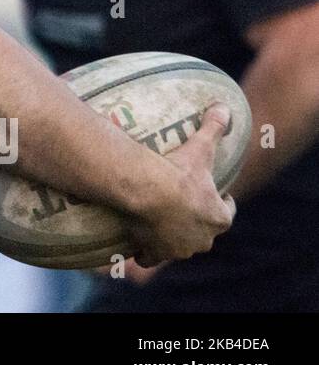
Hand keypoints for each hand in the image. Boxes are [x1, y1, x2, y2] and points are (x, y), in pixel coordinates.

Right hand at [127, 103, 235, 265]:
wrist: (147, 193)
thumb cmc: (178, 172)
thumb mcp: (199, 147)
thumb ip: (213, 128)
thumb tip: (224, 107)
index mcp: (218, 217)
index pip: (226, 213)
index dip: (220, 203)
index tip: (212, 195)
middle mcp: (202, 239)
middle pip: (203, 233)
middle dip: (195, 223)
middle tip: (180, 207)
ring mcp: (178, 248)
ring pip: (179, 246)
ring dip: (172, 238)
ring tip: (158, 223)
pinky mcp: (155, 252)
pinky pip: (151, 257)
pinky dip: (146, 253)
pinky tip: (139, 245)